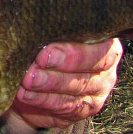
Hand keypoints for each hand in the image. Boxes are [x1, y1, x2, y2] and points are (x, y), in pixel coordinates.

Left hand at [0, 39, 121, 133]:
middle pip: (90, 71)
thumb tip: (32, 24)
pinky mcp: (83, 109)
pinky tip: (26, 95)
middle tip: (34, 68)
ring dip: (49, 87)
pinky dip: (44, 101)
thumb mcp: (47, 34)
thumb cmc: (43, 45)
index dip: (74, 53)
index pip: (101, 49)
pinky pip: (67, 108)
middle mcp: (105, 67)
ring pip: (77, 91)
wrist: (32, 76)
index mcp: (104, 42)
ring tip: (26, 81)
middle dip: (59, 70)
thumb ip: (48, 30)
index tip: (45, 53)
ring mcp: (97, 91)